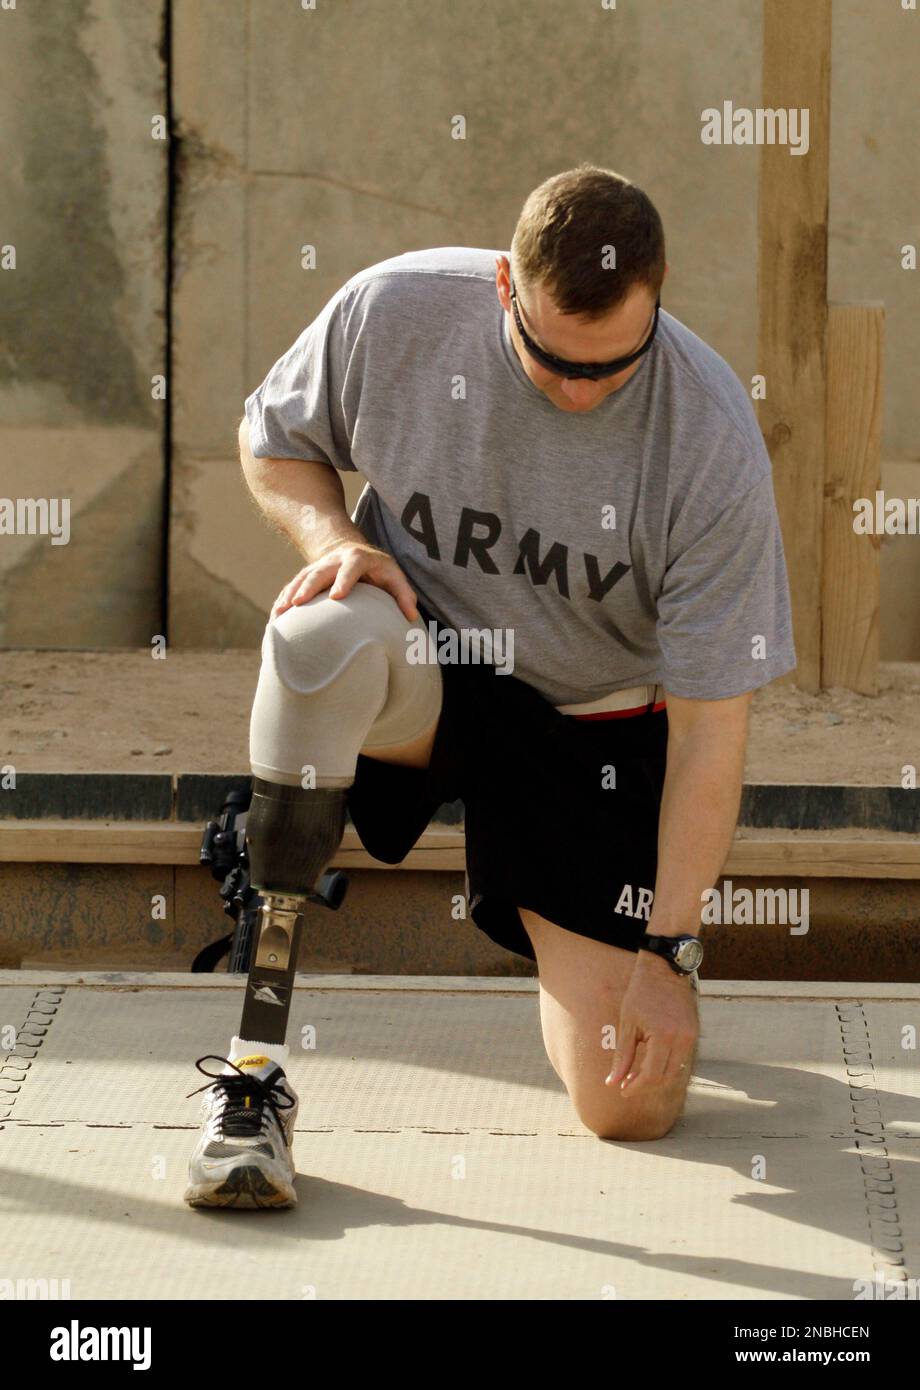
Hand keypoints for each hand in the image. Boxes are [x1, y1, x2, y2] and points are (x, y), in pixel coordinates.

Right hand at [270, 543, 418, 622]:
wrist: (353, 553)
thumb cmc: (378, 572)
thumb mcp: (394, 577)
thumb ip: (404, 595)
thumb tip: (411, 617)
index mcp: (358, 558)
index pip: (351, 567)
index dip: (344, 580)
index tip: (337, 596)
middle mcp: (334, 560)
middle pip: (320, 571)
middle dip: (309, 586)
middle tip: (299, 603)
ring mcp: (318, 566)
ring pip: (302, 578)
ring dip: (290, 594)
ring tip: (281, 612)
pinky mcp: (307, 575)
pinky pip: (293, 586)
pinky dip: (284, 599)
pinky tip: (276, 616)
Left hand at [606, 951, 697, 1097]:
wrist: (665, 968)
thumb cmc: (641, 993)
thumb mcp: (627, 1024)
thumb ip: (622, 1056)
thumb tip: (612, 1083)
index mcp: (664, 1036)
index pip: (652, 1075)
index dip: (636, 1087)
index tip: (622, 1090)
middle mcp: (682, 1039)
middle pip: (666, 1078)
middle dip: (646, 1085)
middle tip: (627, 1084)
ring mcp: (691, 1036)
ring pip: (675, 1071)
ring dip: (656, 1077)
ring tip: (636, 1075)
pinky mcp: (694, 1032)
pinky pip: (681, 1058)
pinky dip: (665, 1064)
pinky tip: (650, 1060)